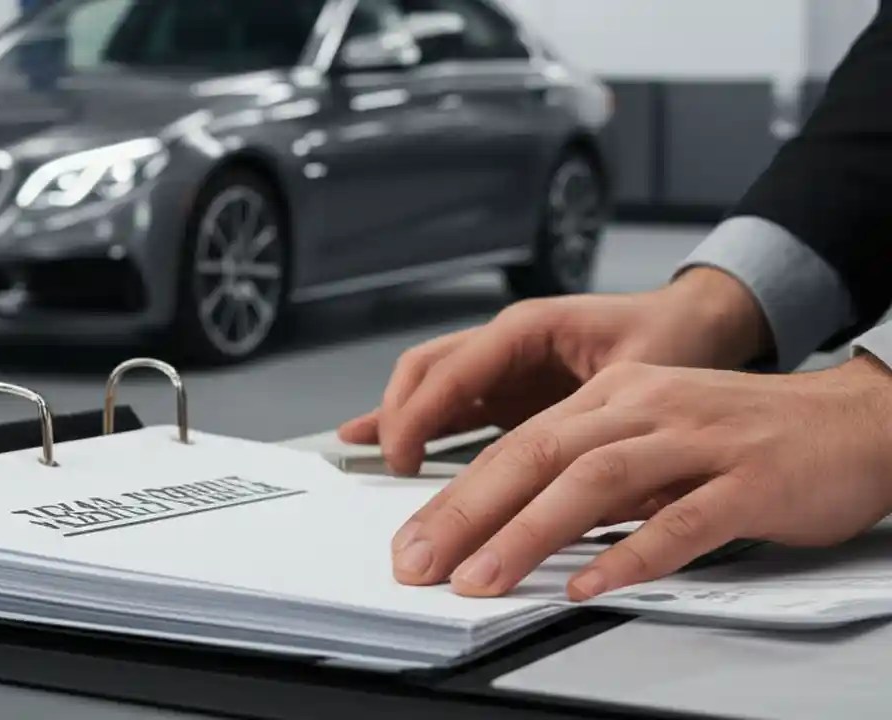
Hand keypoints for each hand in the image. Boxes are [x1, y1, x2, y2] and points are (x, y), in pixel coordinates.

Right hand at [338, 268, 770, 475]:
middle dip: (397, 418)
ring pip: (429, 387)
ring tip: (365, 456)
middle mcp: (506, 343)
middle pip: (426, 373)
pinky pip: (450, 407)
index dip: (420, 415)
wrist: (698, 322)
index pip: (453, 371)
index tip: (402, 457)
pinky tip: (385, 446)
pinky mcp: (508, 392)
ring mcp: (503, 367)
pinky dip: (417, 426)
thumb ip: (601, 418)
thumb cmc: (673, 338)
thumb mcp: (643, 374)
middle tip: (389, 466)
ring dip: (397, 420)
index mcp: (529, 328)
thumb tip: (577, 479)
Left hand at [390, 356, 891, 599]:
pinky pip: (681, 520)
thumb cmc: (743, 434)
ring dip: (529, 533)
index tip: (413, 538)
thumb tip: (516, 518)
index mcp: (615, 396)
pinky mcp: (748, 481)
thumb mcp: (650, 437)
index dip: (457, 492)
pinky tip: (589, 585)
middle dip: (468, 511)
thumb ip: (589, 472)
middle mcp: (645, 408)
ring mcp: (696, 442)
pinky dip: (630, 554)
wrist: (850, 419)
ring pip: (596, 482)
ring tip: (482, 577)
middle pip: (538, 454)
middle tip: (421, 561)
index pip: (517, 442)